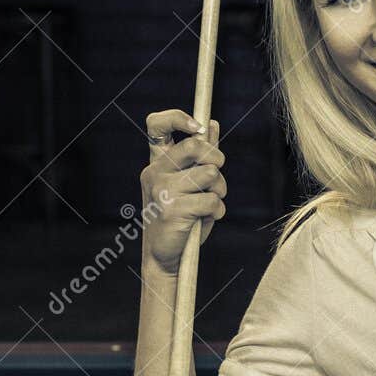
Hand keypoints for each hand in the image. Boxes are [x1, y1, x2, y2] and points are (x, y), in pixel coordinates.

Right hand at [140, 111, 224, 272]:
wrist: (164, 257)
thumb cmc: (180, 219)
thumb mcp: (188, 185)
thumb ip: (199, 156)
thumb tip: (212, 125)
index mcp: (157, 164)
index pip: (157, 124)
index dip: (178, 117)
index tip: (198, 127)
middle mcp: (156, 173)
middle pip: (196, 146)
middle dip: (216, 158)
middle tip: (217, 172)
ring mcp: (162, 191)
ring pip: (209, 174)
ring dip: (219, 190)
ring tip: (211, 203)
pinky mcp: (172, 210)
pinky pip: (211, 200)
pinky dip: (217, 211)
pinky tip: (207, 219)